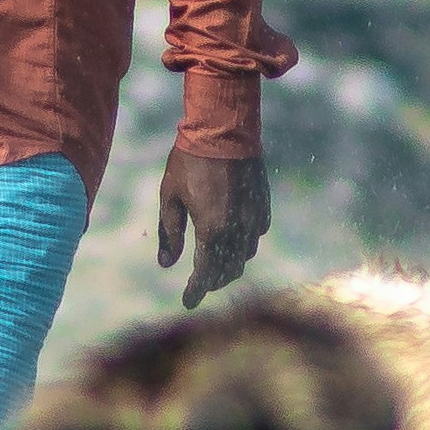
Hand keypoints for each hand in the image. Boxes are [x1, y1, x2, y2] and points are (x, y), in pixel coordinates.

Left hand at [154, 148, 269, 307]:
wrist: (223, 128)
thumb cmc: (190, 160)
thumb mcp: (170, 196)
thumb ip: (169, 233)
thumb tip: (166, 264)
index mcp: (212, 230)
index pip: (206, 274)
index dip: (196, 291)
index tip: (188, 302)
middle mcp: (237, 229)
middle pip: (229, 270)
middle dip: (213, 282)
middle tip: (200, 285)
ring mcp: (254, 217)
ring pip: (246, 255)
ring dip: (230, 266)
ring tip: (216, 266)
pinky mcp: (263, 204)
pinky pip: (257, 234)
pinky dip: (245, 244)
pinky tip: (235, 240)